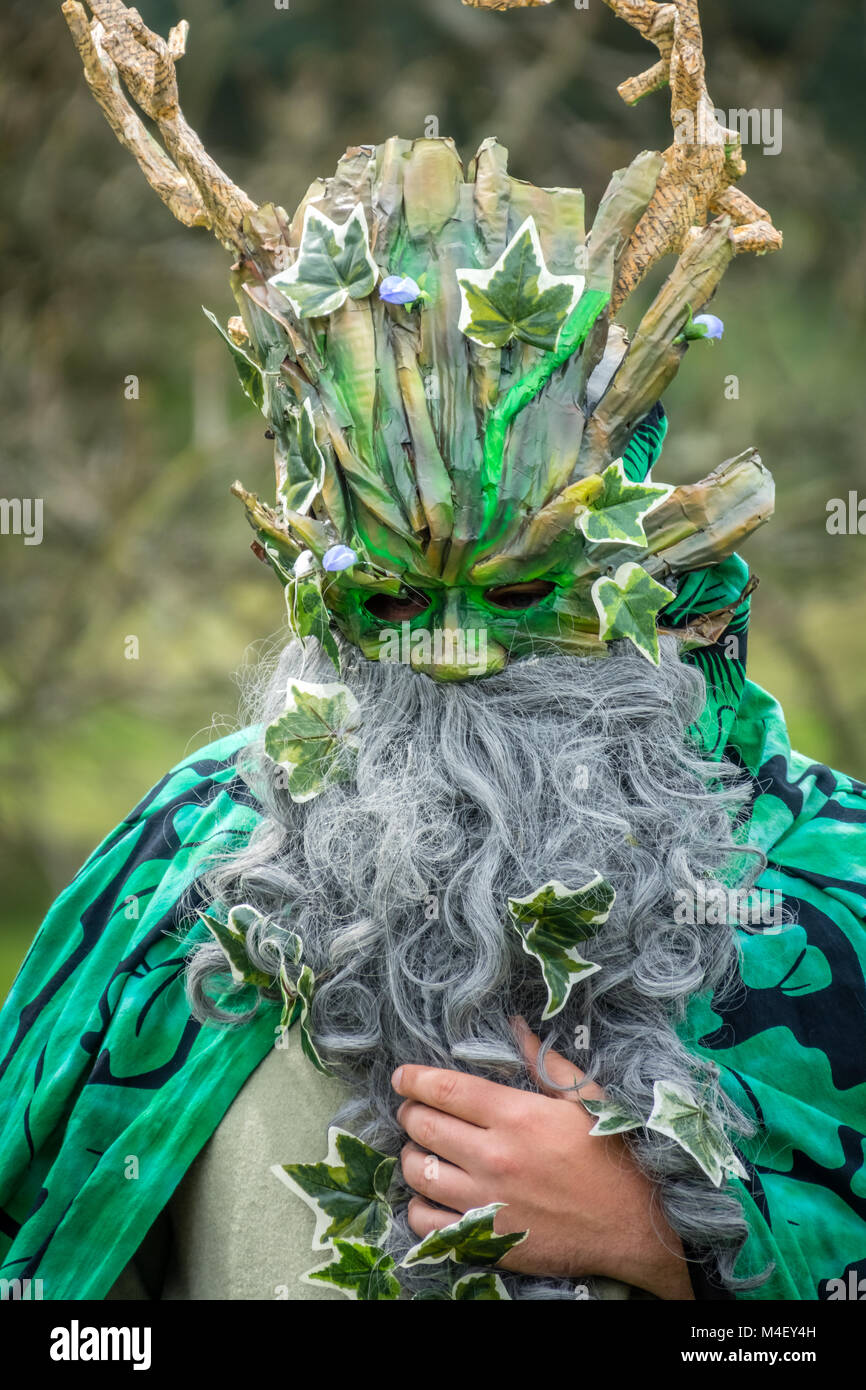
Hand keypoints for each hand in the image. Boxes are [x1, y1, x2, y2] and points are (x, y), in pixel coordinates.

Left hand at [392, 1018, 693, 1298]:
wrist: (636, 1227)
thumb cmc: (614, 1155)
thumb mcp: (585, 1099)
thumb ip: (543, 1062)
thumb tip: (515, 1026)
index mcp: (517, 1116)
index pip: (444, 1089)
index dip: (413, 1078)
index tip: (402, 1075)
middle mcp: (494, 1157)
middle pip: (422, 1125)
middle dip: (411, 1112)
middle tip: (416, 1109)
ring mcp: (486, 1202)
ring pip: (417, 1172)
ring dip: (413, 1155)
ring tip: (424, 1149)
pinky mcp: (485, 1240)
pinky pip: (425, 1222)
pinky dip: (419, 1205)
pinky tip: (433, 1194)